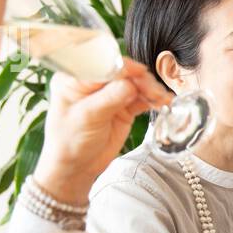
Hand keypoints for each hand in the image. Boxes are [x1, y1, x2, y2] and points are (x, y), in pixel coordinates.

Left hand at [33, 59, 172, 205]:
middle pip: (123, 73)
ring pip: (135, 85)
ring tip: (162, 99)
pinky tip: (163, 103)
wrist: (76, 167)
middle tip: (154, 91)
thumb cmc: (70, 142)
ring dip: (151, 90)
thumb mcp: (87, 117)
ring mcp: (109, 94)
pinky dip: (153, 100)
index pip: (103, 64)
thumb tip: (131, 83)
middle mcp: (94, 83)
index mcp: (76, 78)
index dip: (124, 67)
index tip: (140, 73)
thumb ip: (109, 98)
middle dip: (141, 80)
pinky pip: (141, 98)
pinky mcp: (122, 107)